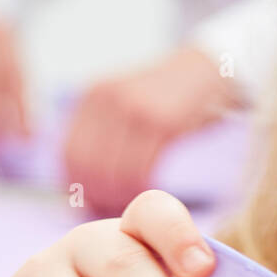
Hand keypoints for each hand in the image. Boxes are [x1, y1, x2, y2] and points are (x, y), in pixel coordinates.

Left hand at [62, 46, 244, 214]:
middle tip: (119, 208)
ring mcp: (133, 109)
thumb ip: (103, 135)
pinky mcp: (161, 122)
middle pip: (89, 168)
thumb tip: (83, 188)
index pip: (69, 156)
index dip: (82, 187)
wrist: (207, 68)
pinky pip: (141, 171)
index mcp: (92, 97)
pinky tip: (151, 191)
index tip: (99, 202)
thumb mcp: (125, 103)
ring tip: (136, 203)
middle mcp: (107, 99)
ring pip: (113, 173)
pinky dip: (143, 189)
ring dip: (123, 197)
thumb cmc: (167, 98)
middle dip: (102, 196)